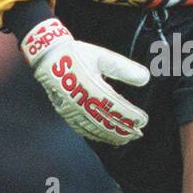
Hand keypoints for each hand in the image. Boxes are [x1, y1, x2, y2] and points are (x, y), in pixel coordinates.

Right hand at [20, 18, 148, 145]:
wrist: (47, 55)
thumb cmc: (75, 54)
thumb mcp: (102, 56)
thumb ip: (124, 68)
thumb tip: (145, 78)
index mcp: (89, 87)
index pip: (114, 107)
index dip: (130, 116)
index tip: (143, 120)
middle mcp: (79, 102)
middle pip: (104, 122)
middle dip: (122, 130)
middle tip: (138, 134)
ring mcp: (70, 109)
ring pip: (93, 129)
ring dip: (110, 136)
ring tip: (125, 139)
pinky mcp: (64, 112)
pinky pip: (80, 129)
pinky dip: (94, 135)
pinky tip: (103, 137)